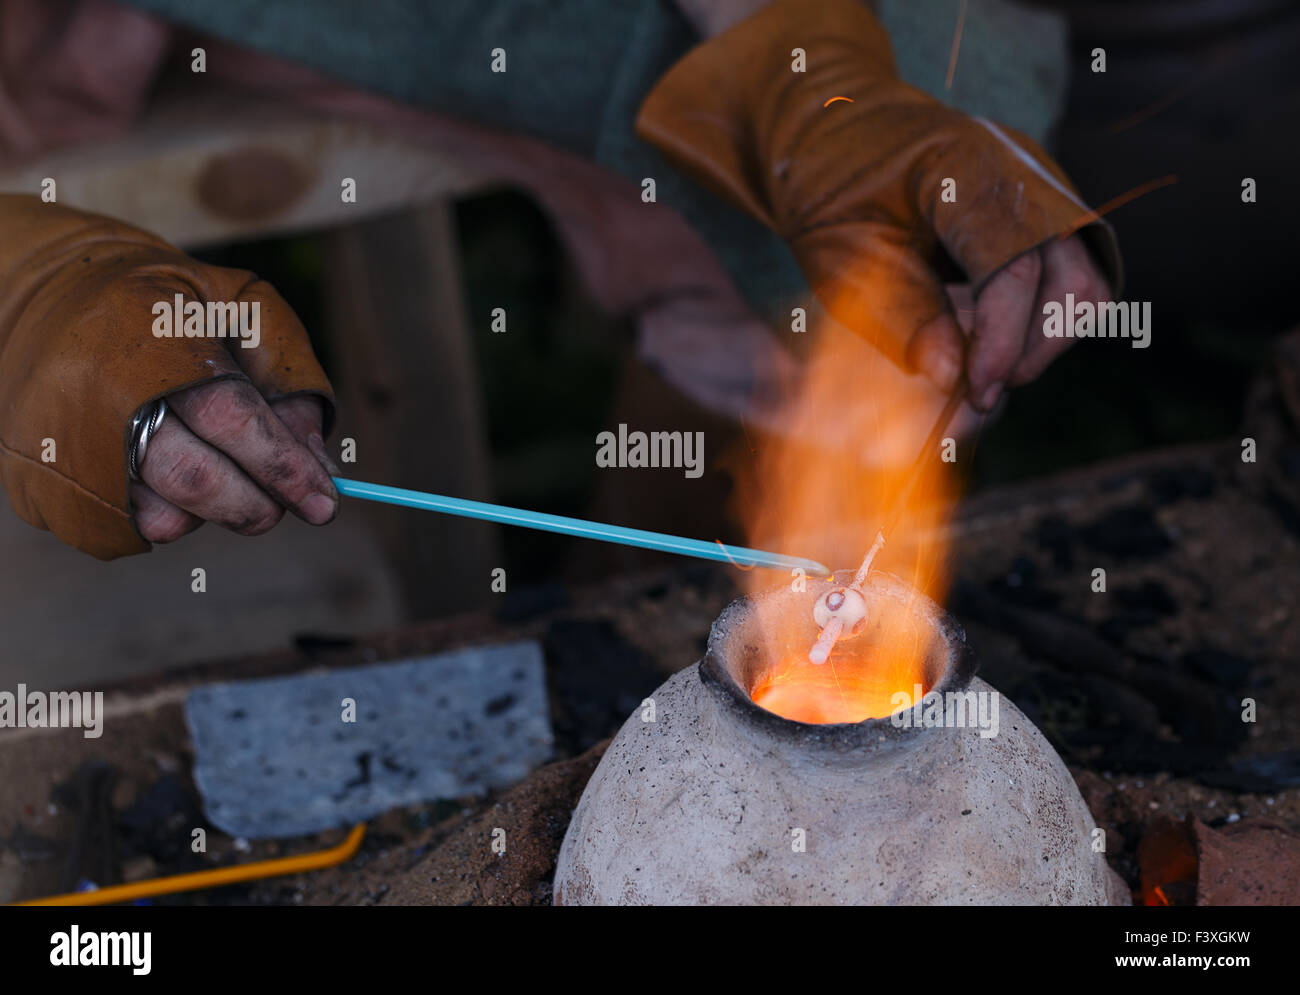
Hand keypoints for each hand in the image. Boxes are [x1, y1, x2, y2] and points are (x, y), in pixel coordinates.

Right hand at [0, 194, 334, 558]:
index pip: (230, 417)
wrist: (54, 298)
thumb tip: (316, 464)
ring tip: (220, 469)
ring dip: (214, 512)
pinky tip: (176, 475)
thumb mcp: (244, 313)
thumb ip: (289, 382)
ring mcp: (67, 443)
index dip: (285, 466)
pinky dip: (171, 516)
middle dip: (257, 505)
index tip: (326, 502)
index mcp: (152, 338)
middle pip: (195, 479)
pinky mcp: (48, 483)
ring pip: (163, 516)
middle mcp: (99, 394)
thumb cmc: (173, 306)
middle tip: (286, 508)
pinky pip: (131, 529)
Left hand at [639, 0, 1120, 410]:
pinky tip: (992, 342)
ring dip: (1045, 339)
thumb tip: (952, 378)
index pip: (1014, 264)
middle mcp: (1023, 167)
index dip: (1001, 338)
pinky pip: (1072, 273)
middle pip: (1072, 276)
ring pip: (1086, 280)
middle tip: (979, 392)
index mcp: (968, 166)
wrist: (835, 136)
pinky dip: (1042, 318)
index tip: (975, 392)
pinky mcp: (1044, 207)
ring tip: (986, 372)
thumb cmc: (832, 190)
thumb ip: (901, 315)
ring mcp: (1043, 185)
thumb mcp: (844, 256)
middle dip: (1032, 348)